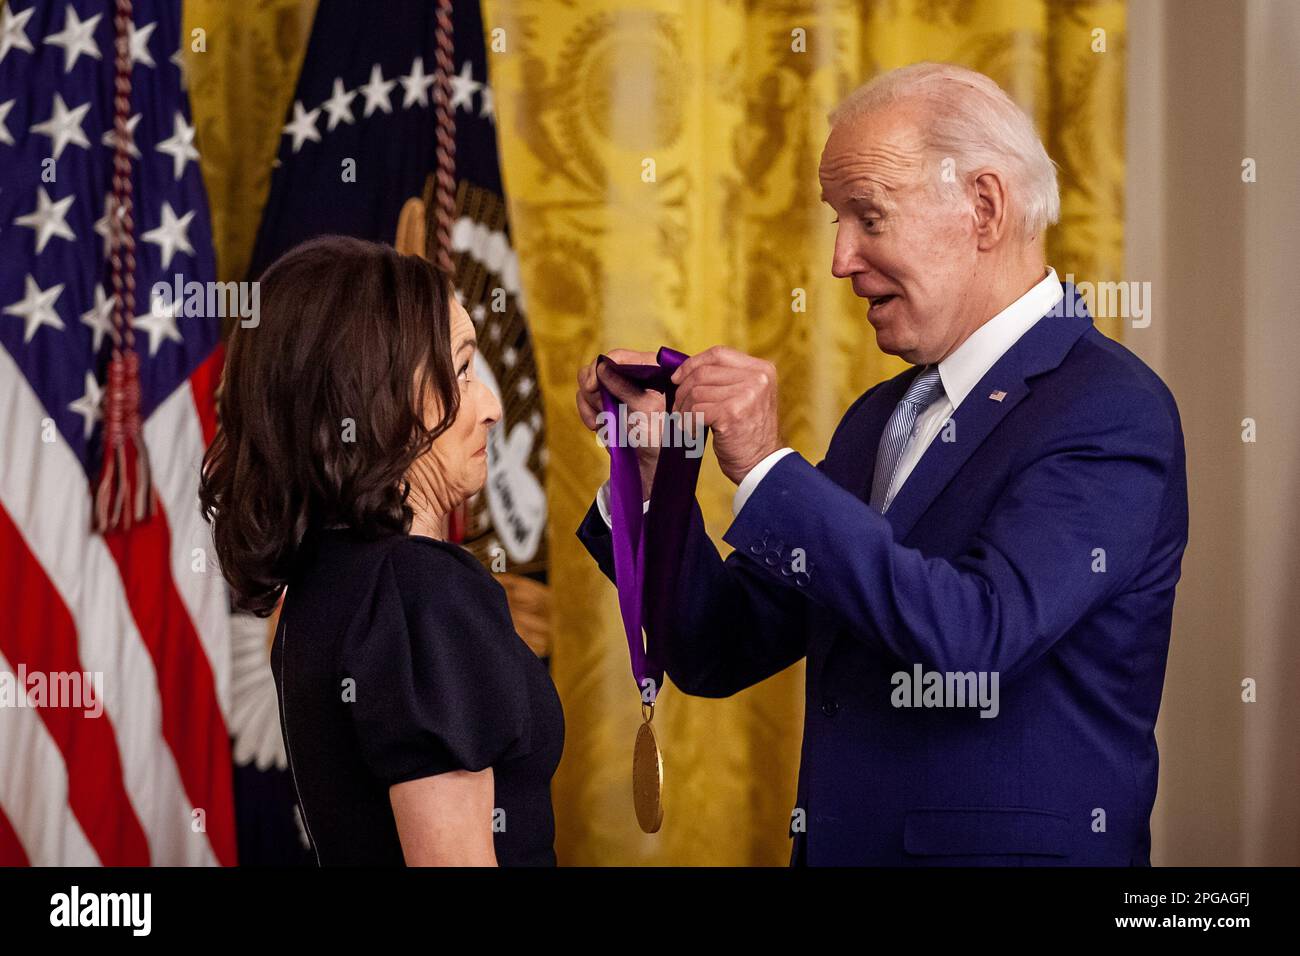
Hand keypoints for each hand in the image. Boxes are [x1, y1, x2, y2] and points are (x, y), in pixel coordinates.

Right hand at [576, 349, 664, 497]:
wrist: (653, 464)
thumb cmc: (660, 437)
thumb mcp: (645, 410)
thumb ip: (624, 387)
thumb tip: (602, 366)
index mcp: (651, 371)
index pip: (620, 357)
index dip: (601, 366)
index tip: (591, 385)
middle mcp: (633, 376)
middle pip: (599, 367)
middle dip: (593, 387)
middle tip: (599, 407)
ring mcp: (618, 389)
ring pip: (589, 382)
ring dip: (589, 402)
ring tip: (598, 422)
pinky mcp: (608, 402)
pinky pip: (587, 398)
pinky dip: (587, 411)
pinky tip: (595, 425)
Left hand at [672, 346, 781, 485]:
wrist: (761, 464)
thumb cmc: (747, 432)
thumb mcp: (745, 397)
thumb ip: (726, 379)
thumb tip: (684, 371)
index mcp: (762, 370)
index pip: (718, 354)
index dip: (692, 364)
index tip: (677, 378)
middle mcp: (758, 379)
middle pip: (703, 372)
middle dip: (683, 390)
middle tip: (678, 407)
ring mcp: (747, 395)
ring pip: (696, 392)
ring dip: (684, 409)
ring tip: (686, 422)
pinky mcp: (732, 413)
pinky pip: (696, 410)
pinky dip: (688, 422)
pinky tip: (693, 432)